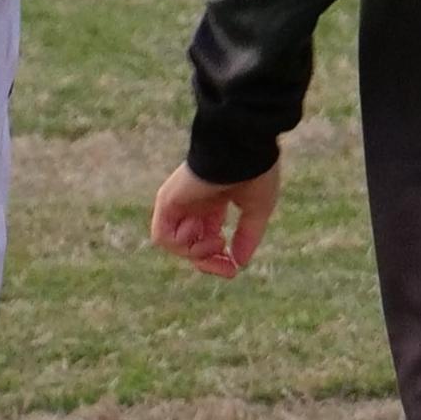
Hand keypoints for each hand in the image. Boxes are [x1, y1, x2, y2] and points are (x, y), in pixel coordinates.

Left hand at [152, 164, 279, 275]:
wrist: (240, 149)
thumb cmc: (254, 173)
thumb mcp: (257, 210)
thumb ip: (248, 236)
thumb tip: (240, 263)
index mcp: (214, 203)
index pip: (207, 238)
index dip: (219, 257)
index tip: (235, 269)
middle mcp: (193, 205)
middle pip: (191, 246)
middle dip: (209, 262)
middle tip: (229, 269)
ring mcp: (178, 204)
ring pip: (176, 244)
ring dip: (197, 252)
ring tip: (218, 240)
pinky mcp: (167, 202)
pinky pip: (163, 237)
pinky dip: (182, 243)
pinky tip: (204, 231)